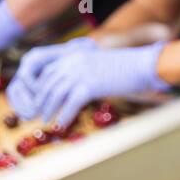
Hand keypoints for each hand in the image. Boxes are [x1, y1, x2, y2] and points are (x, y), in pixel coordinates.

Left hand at [8, 40, 169, 127]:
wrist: (141, 65)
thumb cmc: (126, 66)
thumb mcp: (99, 62)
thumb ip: (85, 68)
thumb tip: (79, 81)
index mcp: (72, 53)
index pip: (46, 69)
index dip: (39, 85)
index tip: (38, 98)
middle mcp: (72, 61)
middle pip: (48, 82)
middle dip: (41, 100)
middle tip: (37, 114)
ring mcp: (80, 73)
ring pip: (55, 94)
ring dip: (48, 110)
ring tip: (45, 121)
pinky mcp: (90, 85)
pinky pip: (71, 103)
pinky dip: (64, 116)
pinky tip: (61, 125)